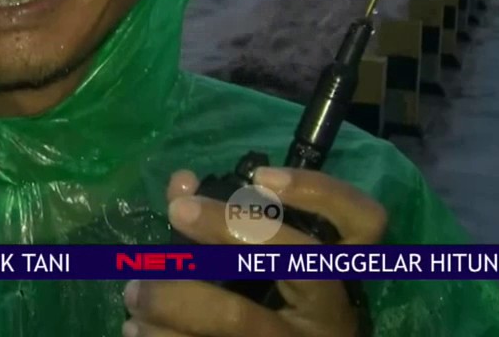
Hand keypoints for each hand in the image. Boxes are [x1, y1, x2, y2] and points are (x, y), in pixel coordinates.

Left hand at [121, 167, 386, 336]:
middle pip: (290, 263)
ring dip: (173, 300)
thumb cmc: (267, 312)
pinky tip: (135, 330)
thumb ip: (227, 222)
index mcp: (338, 280)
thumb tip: (182, 184)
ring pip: (241, 320)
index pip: (364, 222)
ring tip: (134, 292)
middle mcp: (332, 316)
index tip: (261, 176)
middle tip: (175, 212)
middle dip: (225, 229)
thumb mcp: (261, 267)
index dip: (320, 191)